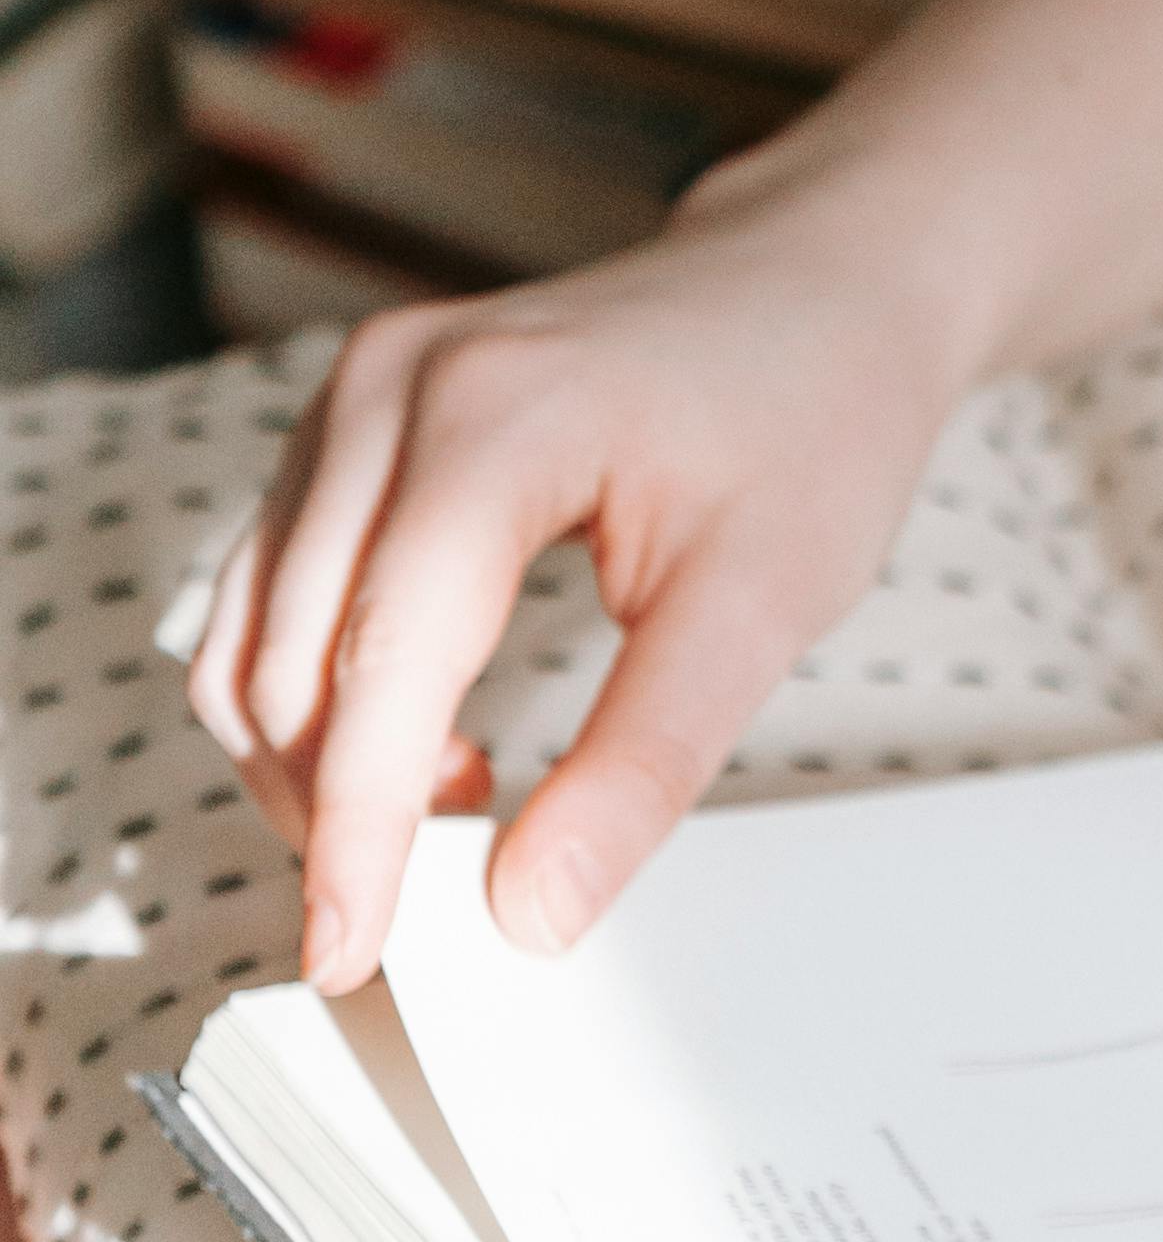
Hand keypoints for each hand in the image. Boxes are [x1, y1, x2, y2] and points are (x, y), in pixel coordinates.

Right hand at [185, 177, 970, 989]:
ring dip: (317, 757)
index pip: (380, 660)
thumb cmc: (816, 417)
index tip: (349, 959)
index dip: (356, 831)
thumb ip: (643, 763)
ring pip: (256, 629)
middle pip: (291, 653)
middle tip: (442, 902)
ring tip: (464, 803)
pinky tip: (429, 737)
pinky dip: (318, 689)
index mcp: (502, 413)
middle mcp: (400, 383)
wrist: (826, 282)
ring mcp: (364, 388)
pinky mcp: (357, 416)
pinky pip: (277, 583)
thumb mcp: (767, 602)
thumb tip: (530, 917)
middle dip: (336, 808)